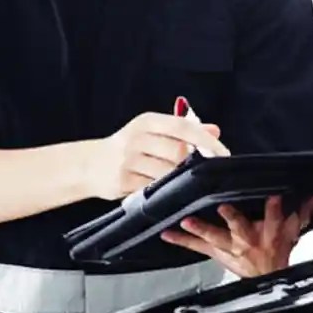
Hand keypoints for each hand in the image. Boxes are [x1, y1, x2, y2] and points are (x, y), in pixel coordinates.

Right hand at [84, 112, 229, 200]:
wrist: (89, 164)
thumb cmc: (128, 146)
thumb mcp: (153, 131)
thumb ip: (183, 130)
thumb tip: (215, 130)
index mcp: (147, 121)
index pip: (183, 126)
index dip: (205, 140)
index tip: (223, 153)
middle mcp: (137, 138)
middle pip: (177, 151)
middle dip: (193, 163)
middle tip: (202, 171)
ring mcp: (128, 160)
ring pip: (167, 172)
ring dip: (180, 179)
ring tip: (183, 181)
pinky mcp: (123, 181)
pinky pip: (153, 188)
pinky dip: (164, 191)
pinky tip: (166, 190)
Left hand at [160, 193, 312, 277]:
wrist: (264, 278)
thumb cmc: (277, 250)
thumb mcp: (294, 230)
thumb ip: (305, 210)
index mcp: (268, 232)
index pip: (275, 217)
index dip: (276, 207)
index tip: (275, 195)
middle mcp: (248, 239)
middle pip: (241, 228)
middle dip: (232, 218)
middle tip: (222, 207)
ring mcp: (229, 247)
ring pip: (214, 237)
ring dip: (200, 229)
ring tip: (185, 221)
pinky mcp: (215, 252)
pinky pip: (196, 247)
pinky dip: (181, 240)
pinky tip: (166, 233)